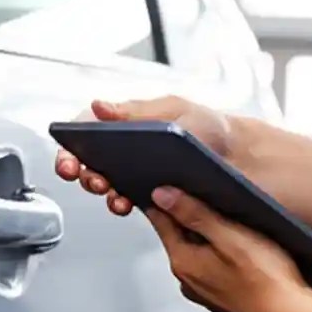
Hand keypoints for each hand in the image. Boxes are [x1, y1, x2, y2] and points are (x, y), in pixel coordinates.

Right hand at [55, 96, 236, 215]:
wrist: (241, 157)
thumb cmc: (210, 126)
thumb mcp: (174, 110)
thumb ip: (135, 111)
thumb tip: (99, 107)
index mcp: (127, 124)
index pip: (86, 131)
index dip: (71, 146)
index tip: (70, 159)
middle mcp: (126, 149)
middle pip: (89, 161)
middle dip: (84, 173)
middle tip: (94, 178)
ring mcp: (136, 174)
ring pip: (105, 185)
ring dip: (103, 192)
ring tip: (114, 195)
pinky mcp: (149, 195)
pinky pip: (126, 201)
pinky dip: (121, 204)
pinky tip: (128, 204)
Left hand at [144, 185, 311, 311]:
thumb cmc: (268, 280)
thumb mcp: (230, 236)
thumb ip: (194, 214)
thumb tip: (160, 195)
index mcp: (182, 262)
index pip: (160, 219)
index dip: (166, 196)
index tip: (175, 177)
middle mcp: (187, 279)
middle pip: (179, 233)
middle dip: (192, 213)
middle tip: (216, 194)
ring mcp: (204, 291)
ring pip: (199, 249)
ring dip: (212, 233)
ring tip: (237, 221)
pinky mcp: (223, 297)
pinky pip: (214, 265)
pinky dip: (224, 252)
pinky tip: (246, 247)